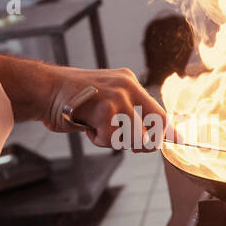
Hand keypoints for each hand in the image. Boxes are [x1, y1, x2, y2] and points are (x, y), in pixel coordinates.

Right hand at [0, 55, 166, 148]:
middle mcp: (128, 86)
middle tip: (117, 137)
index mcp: (130, 82)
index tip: (181, 142)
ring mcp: (118, 96)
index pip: (160, 112)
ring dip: (112, 140)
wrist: (44, 90)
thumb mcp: (106, 100)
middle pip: (155, 127)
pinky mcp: (105, 108)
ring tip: (94, 124)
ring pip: (132, 137)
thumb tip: (151, 140)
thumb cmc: (72, 101)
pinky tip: (85, 124)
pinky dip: (97, 139)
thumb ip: (127, 115)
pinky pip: (111, 139)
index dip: (168, 132)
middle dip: (141, 143)